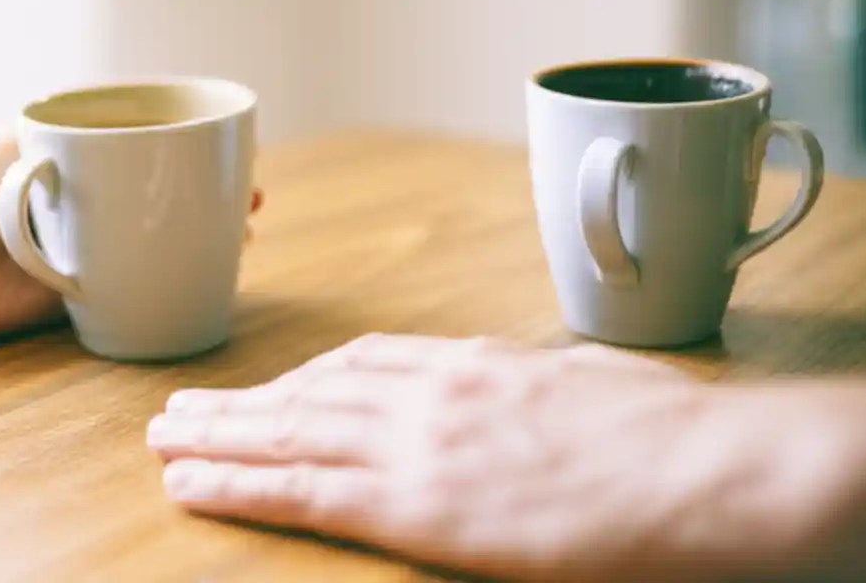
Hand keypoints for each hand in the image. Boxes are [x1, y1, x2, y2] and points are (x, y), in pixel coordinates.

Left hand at [0, 135, 263, 343]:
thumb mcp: (17, 145)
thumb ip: (69, 138)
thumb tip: (138, 140)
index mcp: (72, 162)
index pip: (145, 148)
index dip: (192, 151)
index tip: (231, 154)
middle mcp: (89, 203)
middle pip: (165, 193)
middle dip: (211, 193)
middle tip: (252, 197)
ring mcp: (91, 247)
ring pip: (163, 236)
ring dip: (207, 234)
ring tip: (244, 233)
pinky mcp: (88, 291)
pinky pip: (143, 280)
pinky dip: (179, 275)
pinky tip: (212, 273)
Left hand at [148, 334, 865, 581]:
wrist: (700, 466)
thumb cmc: (662, 430)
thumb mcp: (579, 381)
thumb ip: (521, 383)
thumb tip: (507, 389)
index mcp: (467, 361)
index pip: (359, 362)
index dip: (300, 379)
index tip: (266, 388)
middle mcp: (423, 391)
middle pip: (305, 392)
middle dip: (237, 404)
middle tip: (178, 409)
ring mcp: (411, 443)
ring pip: (285, 432)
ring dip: (216, 436)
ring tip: (165, 438)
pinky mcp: (411, 504)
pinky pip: (299, 491)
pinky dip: (236, 486)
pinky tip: (191, 485)